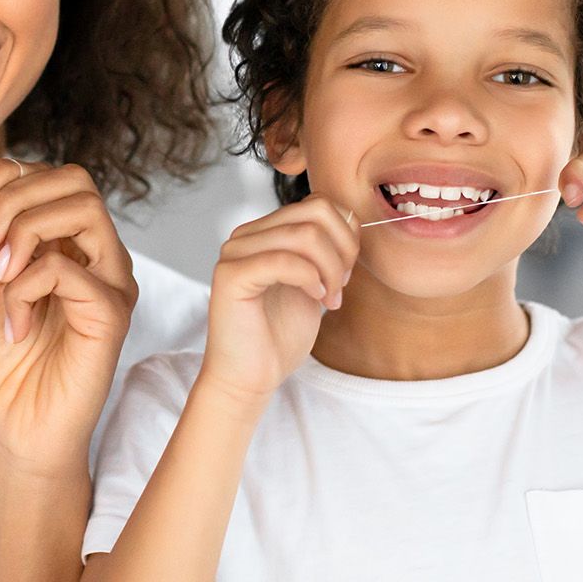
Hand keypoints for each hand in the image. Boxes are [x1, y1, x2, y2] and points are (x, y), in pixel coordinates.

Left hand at [0, 152, 137, 474]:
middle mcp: (97, 255)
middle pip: (74, 178)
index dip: (4, 172)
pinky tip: (14, 325)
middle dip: (15, 195)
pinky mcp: (111, 313)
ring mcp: (109, 282)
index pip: (51, 176)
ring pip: (82, 207)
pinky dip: (25, 287)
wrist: (12, 430)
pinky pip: (69, 269)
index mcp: (70, 244)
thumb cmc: (4, 367)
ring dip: (24, 230)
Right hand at [199, 195, 358, 405]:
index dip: (346, 235)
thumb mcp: (313, 282)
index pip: (318, 204)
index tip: (347, 274)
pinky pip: (284, 260)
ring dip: (331, 270)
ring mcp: (235, 252)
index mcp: (265, 231)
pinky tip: (315, 299)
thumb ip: (325, 250)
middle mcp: (246, 234)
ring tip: (331, 299)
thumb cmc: (280, 335)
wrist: (251, 377)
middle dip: (343, 250)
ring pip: (305, 235)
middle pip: (315, 212)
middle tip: (341, 287)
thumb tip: (352, 221)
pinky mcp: (230, 275)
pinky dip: (310, 278)